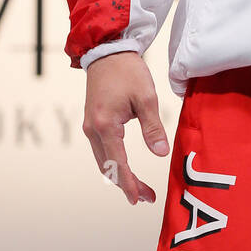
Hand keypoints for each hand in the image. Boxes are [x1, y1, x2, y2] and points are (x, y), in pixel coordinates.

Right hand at [82, 51, 170, 204]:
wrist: (107, 50)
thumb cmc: (128, 71)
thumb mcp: (147, 98)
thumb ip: (153, 128)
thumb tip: (161, 153)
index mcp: (105, 124)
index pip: (117, 163)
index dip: (129, 184)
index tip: (139, 199)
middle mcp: (92, 129)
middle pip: (107, 167)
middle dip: (126, 184)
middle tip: (146, 198)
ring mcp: (90, 126)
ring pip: (103, 160)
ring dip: (119, 175)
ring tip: (140, 189)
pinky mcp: (92, 122)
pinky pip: (101, 150)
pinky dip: (113, 163)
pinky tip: (125, 169)